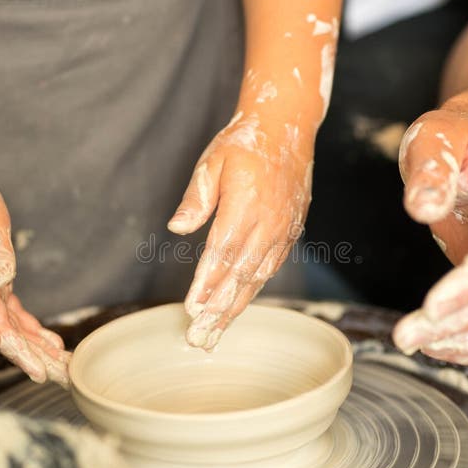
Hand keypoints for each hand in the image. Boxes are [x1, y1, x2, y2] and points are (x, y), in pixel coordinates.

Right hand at [0, 158, 69, 384]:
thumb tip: (3, 279)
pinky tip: (50, 342)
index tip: (40, 372)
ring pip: (8, 330)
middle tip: (62, 379)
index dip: (18, 352)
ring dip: (35, 350)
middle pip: (3, 337)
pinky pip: (9, 315)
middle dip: (33, 361)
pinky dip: (30, 331)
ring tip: (62, 367)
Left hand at [168, 111, 312, 348]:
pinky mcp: (291, 233)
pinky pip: (270, 268)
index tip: (191, 309)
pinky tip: (235, 309)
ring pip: (258, 278)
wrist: (288, 129)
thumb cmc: (244, 143)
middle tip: (198, 338)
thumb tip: (176, 227)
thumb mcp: (213, 160)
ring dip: (234, 309)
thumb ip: (196, 196)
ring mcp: (284, 230)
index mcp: (247, 205)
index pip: (223, 252)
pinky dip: (252, 291)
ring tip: (214, 336)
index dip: (207, 284)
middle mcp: (269, 223)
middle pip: (241, 275)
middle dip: (219, 310)